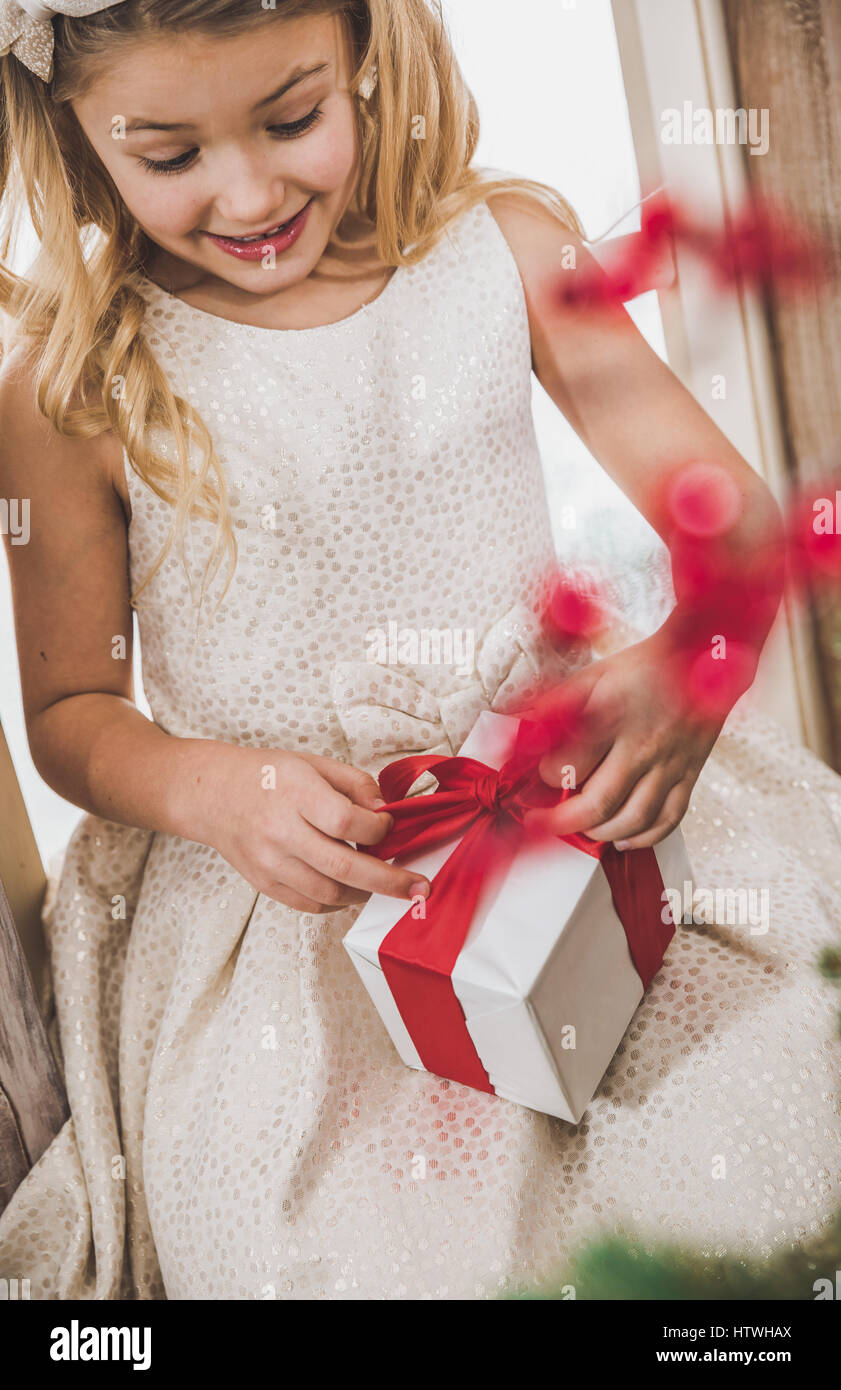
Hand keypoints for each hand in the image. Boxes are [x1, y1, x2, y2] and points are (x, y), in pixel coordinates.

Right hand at [184, 742, 430, 911]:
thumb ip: (355, 784)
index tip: (388, 827)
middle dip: (389, 881)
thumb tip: (386, 812)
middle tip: (419, 887)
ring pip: (330, 893)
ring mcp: (271, 863)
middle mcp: (281, 832)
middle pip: (344, 867)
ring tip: (381, 883)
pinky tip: (350, 889)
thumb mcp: (314, 764)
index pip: (347, 822)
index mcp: (296, 794)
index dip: (378, 830)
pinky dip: (337, 902)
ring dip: (365, 893)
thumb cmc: (268, 777)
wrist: (214, 796)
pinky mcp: (265, 884)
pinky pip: (310, 905)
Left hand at [521, 633, 727, 849]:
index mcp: (614, 717)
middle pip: (600, 803)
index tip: (541, 776)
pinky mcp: (690, 773)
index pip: (571, 764)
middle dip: (564, 821)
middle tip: (545, 821)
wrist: (702, 659)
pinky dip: (645, 837)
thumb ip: (558, 704)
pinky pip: (670, 818)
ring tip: (582, 829)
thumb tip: (523, 730)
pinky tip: (623, 838)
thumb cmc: (645, 668)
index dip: (548, 776)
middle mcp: (643, 746)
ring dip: (601, 833)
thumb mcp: (594, 674)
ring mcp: (670, 764)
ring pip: (634, 819)